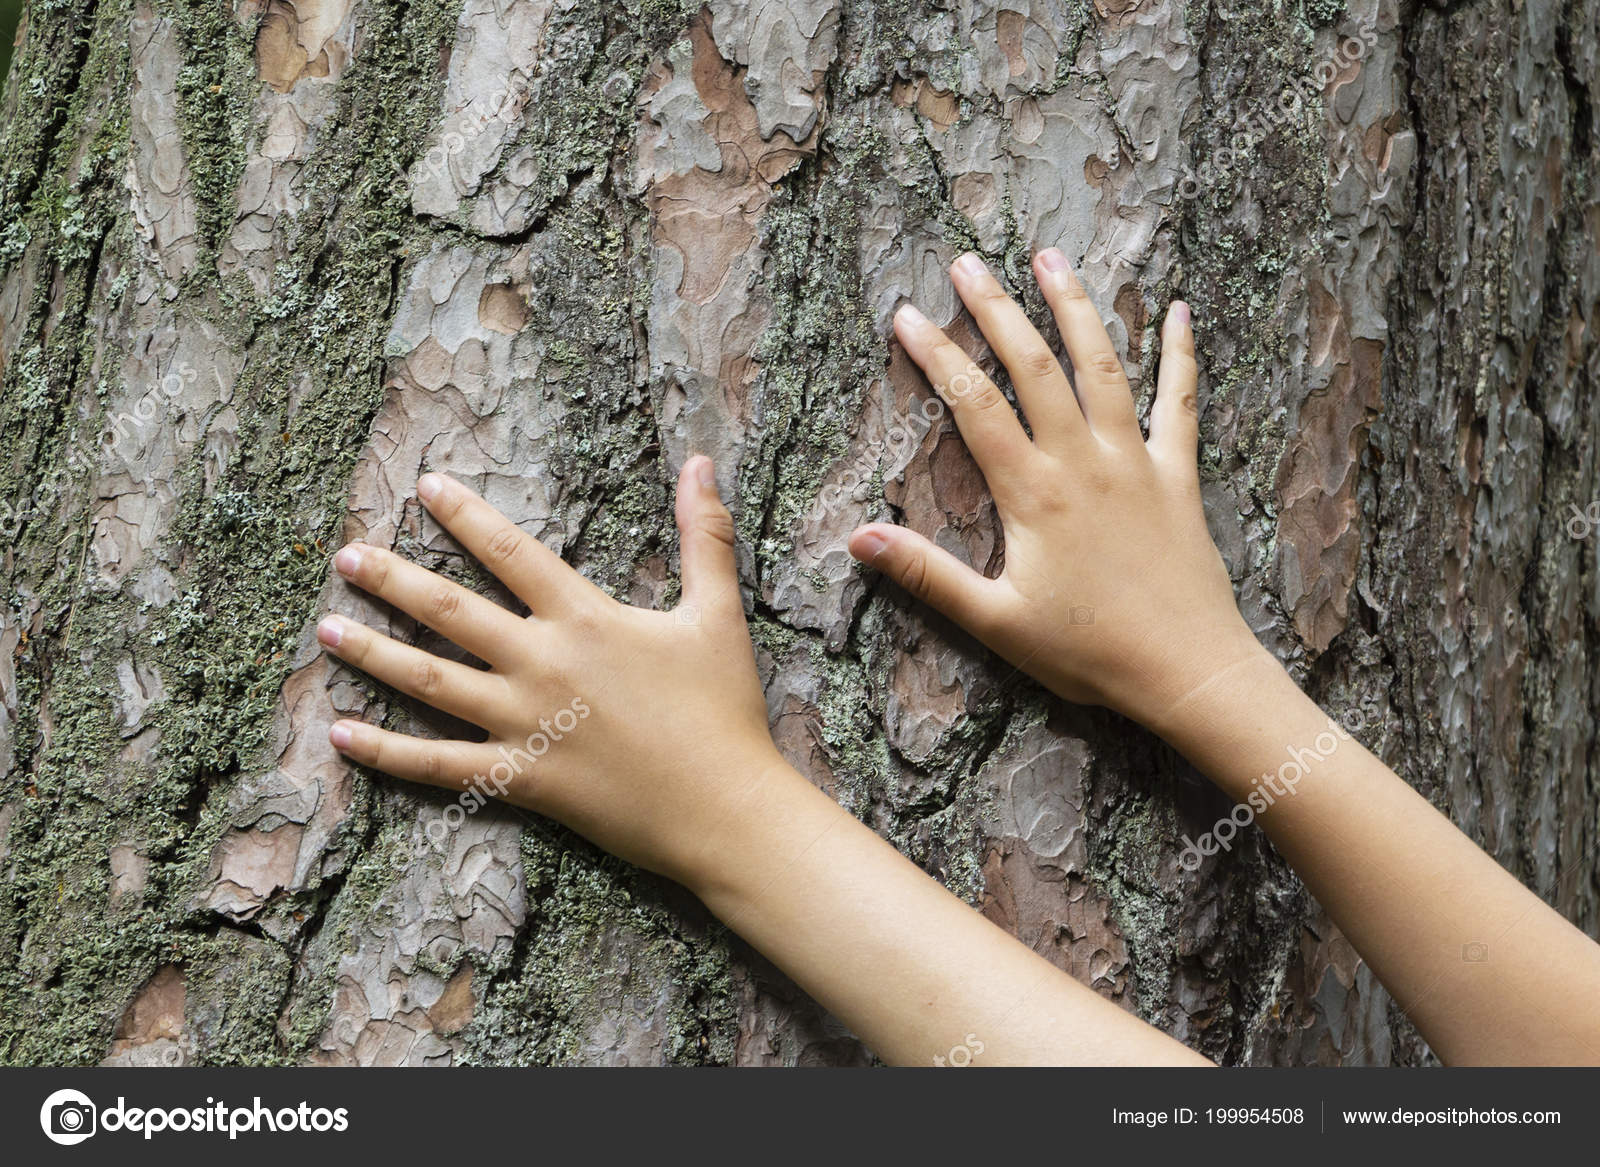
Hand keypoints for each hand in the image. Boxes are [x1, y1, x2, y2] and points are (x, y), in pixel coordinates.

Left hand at [317, 456, 790, 887]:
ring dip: (372, 652)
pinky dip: (387, 750)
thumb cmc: (723, 709)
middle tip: (344, 556)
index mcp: (585, 618)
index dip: (465, 516)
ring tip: (325, 629)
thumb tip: (702, 464)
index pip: (511, 552)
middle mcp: (541, 663)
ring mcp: (524, 722)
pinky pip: (438, 764)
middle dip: (391, 578)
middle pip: (449, 610)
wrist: (724, 806)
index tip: (425, 487)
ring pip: (429, 680)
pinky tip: (342, 732)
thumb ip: (705, 536)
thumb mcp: (717, 613)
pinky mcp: (520, 777)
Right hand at [848, 250, 1261, 728]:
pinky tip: (1179, 312)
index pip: (974, 406)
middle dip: (998, 309)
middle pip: (1035, 367)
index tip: (906, 315)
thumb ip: (928, 575)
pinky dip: (1181, 354)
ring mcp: (1136, 462)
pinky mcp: (1178, 476)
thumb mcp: (996, 621)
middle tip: (967, 264)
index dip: (938, 355)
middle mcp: (1083, 463)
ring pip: (1103, 366)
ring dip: (1075, 307)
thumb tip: (859, 539)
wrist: (1188, 670)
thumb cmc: (1089, 653)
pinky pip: (1181, 402)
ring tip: (1050, 257)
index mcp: (1033, 495)